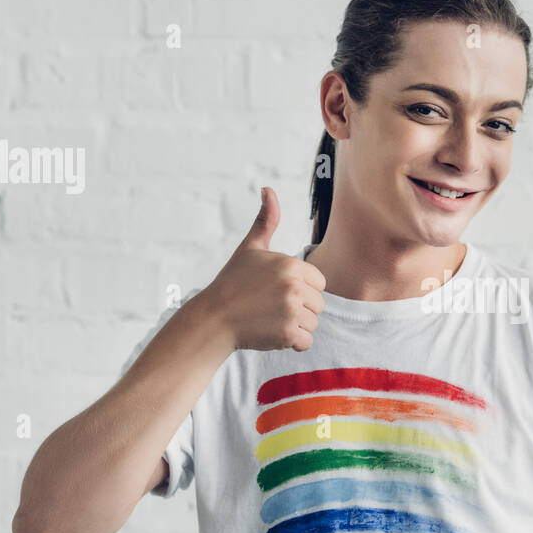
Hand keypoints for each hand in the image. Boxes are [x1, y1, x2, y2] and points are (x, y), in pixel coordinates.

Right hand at [203, 187, 325, 352]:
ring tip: (270, 319)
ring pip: (313, 324)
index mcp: (291, 265)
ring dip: (295, 327)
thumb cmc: (232, 283)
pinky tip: (272, 333)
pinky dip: (292, 343)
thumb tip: (268, 189)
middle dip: (299, 309)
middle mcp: (295, 286)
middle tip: (270, 307)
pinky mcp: (288, 334)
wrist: (213, 319)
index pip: (319, 283)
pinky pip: (306, 343)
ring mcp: (292, 311)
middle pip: (319, 305)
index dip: (301, 289)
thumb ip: (266, 220)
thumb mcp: (249, 248)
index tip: (276, 291)